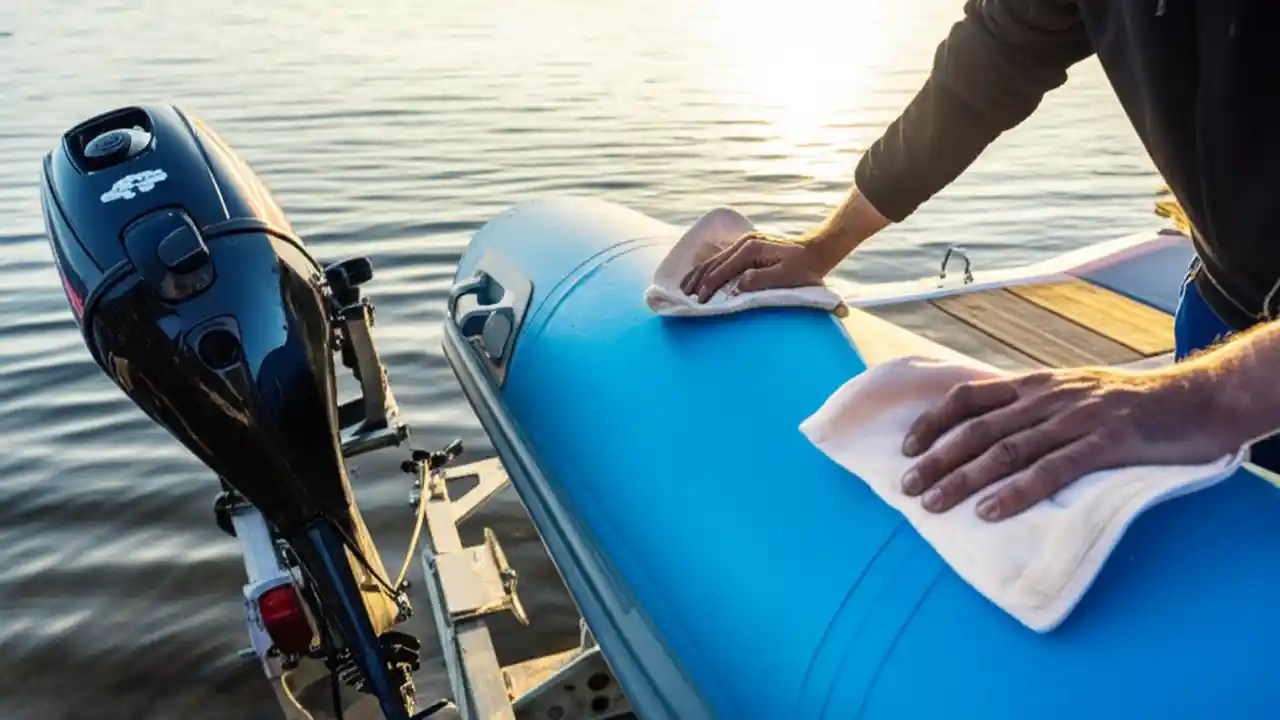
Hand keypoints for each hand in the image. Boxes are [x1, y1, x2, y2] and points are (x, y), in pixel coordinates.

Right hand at [680, 231, 831, 302]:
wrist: (817, 250)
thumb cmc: (804, 268)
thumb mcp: (786, 277)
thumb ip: (760, 280)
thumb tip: (737, 286)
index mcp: (751, 249)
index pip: (723, 270)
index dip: (709, 286)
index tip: (699, 301)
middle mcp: (745, 242)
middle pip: (713, 262)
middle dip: (698, 280)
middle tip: (684, 296)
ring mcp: (745, 243)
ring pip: (715, 259)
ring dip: (699, 273)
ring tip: (685, 287)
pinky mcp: (748, 247)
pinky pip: (722, 258)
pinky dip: (709, 268)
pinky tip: (700, 276)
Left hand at [900, 366, 1237, 521]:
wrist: (1197, 399)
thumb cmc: (1128, 405)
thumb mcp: (1071, 394)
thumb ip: (1031, 409)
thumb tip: (986, 435)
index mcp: (1035, 385)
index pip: (969, 397)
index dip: (933, 422)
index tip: (906, 449)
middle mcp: (1048, 397)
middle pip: (979, 429)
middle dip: (937, 459)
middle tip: (907, 488)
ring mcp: (1077, 418)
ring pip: (1007, 450)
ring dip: (965, 479)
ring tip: (935, 505)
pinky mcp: (1107, 442)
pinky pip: (1053, 469)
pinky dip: (1018, 491)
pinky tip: (992, 511)